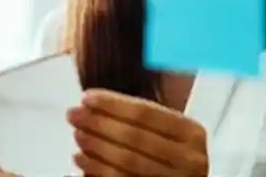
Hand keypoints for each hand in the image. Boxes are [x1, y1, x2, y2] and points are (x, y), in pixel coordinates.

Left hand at [67, 89, 207, 176]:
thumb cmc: (167, 153)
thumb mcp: (164, 132)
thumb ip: (136, 117)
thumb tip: (90, 103)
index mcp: (192, 132)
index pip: (146, 112)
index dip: (112, 103)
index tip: (86, 97)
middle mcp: (190, 159)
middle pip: (135, 136)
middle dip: (99, 123)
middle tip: (73, 114)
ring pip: (127, 161)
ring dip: (96, 146)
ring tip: (77, 134)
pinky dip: (98, 169)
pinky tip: (80, 159)